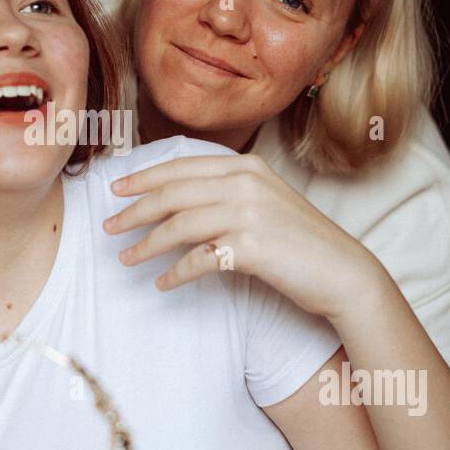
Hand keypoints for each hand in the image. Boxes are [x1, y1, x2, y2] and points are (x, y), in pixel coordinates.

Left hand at [105, 153, 381, 321]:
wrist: (342, 271)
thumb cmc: (299, 241)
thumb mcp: (265, 200)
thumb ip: (228, 191)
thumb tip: (178, 199)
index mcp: (246, 165)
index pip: (181, 166)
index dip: (144, 177)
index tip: (116, 189)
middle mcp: (245, 183)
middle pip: (173, 194)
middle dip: (134, 211)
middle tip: (108, 227)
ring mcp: (248, 213)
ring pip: (179, 225)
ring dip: (147, 244)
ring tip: (126, 259)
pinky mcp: (251, 247)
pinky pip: (198, 260)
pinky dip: (175, 273)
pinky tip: (163, 283)